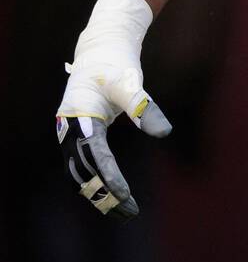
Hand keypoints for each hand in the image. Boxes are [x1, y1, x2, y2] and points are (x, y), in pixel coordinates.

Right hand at [56, 0, 170, 218]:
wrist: (100, 50)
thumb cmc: (116, 65)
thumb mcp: (130, 84)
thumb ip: (144, 108)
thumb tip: (164, 133)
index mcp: (78, 114)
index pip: (93, 153)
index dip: (108, 175)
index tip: (124, 193)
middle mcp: (69, 127)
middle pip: (82, 170)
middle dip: (103, 193)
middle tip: (129, 211)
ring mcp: (70, 134)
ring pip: (80, 173)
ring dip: (99, 194)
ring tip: (124, 212)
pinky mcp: (78, 137)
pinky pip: (85, 165)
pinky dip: (98, 182)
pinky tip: (114, 197)